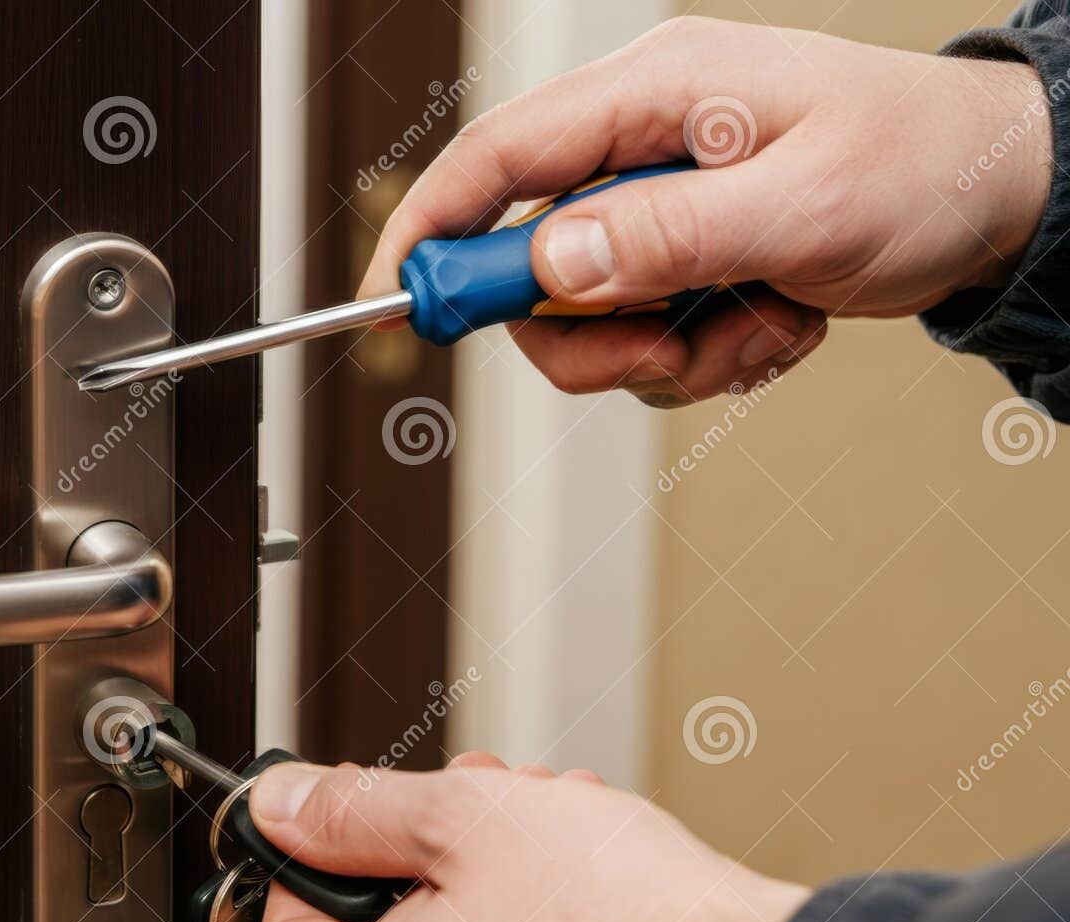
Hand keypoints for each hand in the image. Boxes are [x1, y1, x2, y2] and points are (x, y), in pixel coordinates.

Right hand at [360, 16, 1051, 405]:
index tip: (393, 302)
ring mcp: (659, 209)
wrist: (997, 194)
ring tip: (755, 328)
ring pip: (585, 318)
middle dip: (587, 334)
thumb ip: (670, 236)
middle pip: (529, 265)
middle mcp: (640, 149)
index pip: (497, 157)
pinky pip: (643, 340)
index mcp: (653, 94)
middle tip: (658, 352)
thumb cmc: (920, 166)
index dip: (430, 229)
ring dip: (664, 355)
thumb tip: (552, 267)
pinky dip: (705, 358)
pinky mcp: (681, 259)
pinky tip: (772, 326)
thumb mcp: (802, 206)